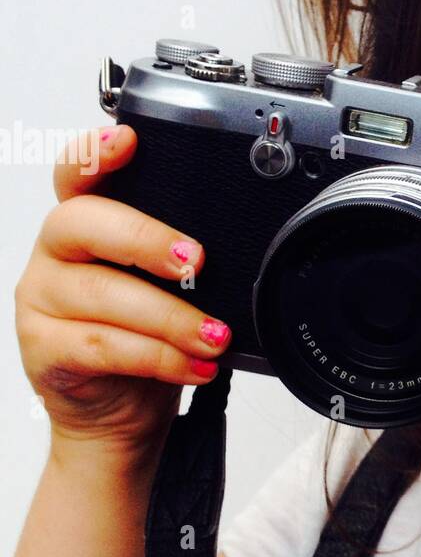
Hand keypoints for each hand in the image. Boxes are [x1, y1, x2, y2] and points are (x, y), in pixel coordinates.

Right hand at [14, 124, 232, 463]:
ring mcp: (41, 300)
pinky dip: (158, 357)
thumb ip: (183, 256)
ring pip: (101, 293)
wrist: (116, 415)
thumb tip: (243, 246)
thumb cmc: (144, 340)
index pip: (77, 173)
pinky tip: (193, 365)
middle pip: (84, 223)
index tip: (129, 140)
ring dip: (169, 316)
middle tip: (198, 261)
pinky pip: (102, 346)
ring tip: (214, 335)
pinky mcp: (43, 349)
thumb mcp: (168, 288)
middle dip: (147, 239)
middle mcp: (54, 252)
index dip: (96, 153)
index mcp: (85, 222)